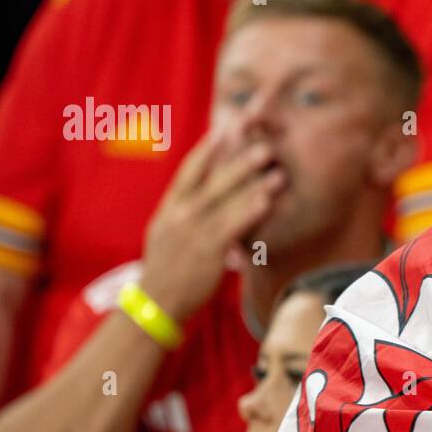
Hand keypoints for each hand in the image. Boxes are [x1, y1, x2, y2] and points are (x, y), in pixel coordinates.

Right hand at [137, 130, 285, 323]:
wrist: (156, 303)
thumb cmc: (167, 271)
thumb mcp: (166, 235)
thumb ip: (183, 214)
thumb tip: (200, 198)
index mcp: (169, 208)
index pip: (188, 171)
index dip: (207, 149)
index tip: (224, 128)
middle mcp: (179, 215)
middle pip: (211, 180)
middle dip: (237, 158)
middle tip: (259, 139)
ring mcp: (192, 231)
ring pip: (225, 200)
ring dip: (253, 182)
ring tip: (276, 168)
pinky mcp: (206, 251)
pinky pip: (232, 226)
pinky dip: (250, 212)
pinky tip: (267, 201)